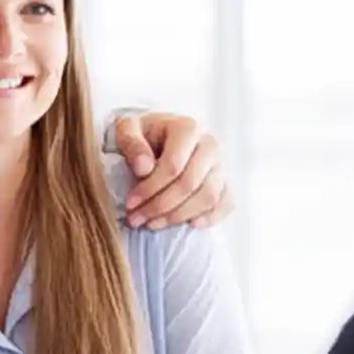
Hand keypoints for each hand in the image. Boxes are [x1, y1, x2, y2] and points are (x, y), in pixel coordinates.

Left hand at [115, 112, 232, 229]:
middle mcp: (210, 144)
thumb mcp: (127, 129)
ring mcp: (221, 164)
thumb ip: (131, 142)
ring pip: (208, 197)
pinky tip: (189, 225)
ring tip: (153, 223)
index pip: (173, 165)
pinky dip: (211, 217)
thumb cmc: (143, 134)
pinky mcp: (226, 181)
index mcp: (187, 128)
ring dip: (179, 216)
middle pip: (189, 184)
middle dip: (160, 206)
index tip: (130, 203)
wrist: (160, 136)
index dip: (150, 188)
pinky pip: (227, 203)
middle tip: (137, 219)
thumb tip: (143, 168)